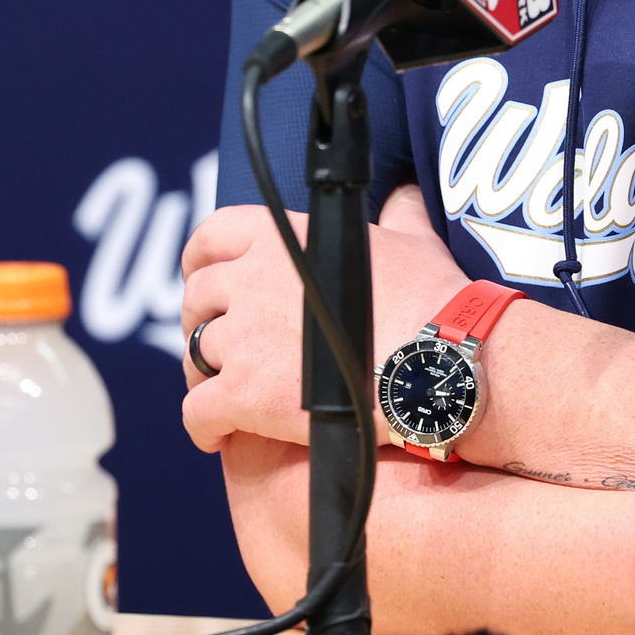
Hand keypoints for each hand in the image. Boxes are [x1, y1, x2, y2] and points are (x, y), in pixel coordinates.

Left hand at [180, 201, 472, 452]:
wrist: (440, 363)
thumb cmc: (432, 302)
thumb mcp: (414, 240)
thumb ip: (398, 214)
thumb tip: (406, 196)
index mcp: (284, 237)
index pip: (212, 235)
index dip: (200, 260)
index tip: (203, 279)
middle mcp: (253, 278)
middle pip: (197, 296)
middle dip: (200, 321)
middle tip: (218, 346)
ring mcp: (245, 336)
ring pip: (195, 355)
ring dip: (203, 376)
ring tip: (224, 397)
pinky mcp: (245, 392)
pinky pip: (197, 411)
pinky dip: (201, 427)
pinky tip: (218, 438)